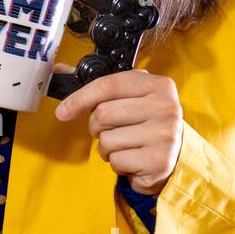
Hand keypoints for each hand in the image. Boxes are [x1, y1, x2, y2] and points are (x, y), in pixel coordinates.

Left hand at [52, 62, 183, 195]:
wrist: (175, 156)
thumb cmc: (146, 124)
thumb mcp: (130, 98)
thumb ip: (99, 86)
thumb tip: (60, 70)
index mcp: (158, 85)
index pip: (108, 85)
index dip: (80, 98)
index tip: (63, 111)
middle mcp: (165, 107)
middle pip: (103, 114)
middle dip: (97, 127)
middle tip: (110, 130)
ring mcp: (164, 134)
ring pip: (107, 140)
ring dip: (106, 147)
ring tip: (124, 145)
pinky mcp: (159, 160)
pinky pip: (116, 160)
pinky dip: (116, 163)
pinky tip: (132, 158)